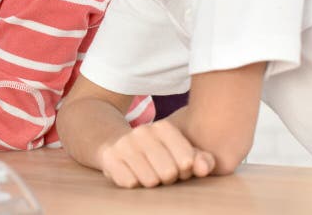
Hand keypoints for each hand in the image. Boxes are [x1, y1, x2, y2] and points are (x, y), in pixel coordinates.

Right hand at [98, 121, 215, 187]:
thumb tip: (202, 169)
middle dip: (167, 179)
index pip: (187, 162)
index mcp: (163, 127)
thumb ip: (202, 159)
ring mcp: (124, 143)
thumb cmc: (157, 153)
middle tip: (161, 173)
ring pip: (149, 180)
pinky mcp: (109, 156)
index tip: (179, 167)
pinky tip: (131, 173)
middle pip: (168, 173)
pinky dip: (133, 183)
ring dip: (150, 182)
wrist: (115, 144)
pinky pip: (130, 182)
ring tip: (147, 173)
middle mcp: (143, 131)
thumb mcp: (181, 152)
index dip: (185, 171)